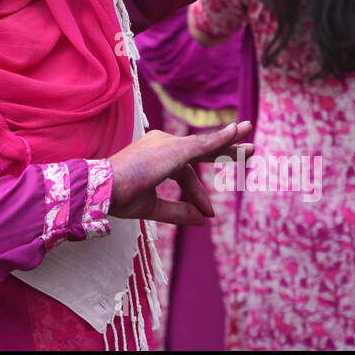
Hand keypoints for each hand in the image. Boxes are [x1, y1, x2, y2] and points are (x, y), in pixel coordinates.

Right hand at [108, 121, 252, 224]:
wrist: (102, 190)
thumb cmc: (119, 197)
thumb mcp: (152, 207)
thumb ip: (178, 212)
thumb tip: (203, 221)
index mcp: (154, 156)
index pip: (184, 171)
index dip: (197, 194)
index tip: (207, 215)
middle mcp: (161, 144)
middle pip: (199, 149)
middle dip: (224, 150)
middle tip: (249, 148)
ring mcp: (167, 145)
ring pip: (205, 144)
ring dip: (230, 143)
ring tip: (251, 142)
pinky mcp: (174, 150)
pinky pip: (203, 144)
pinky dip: (222, 140)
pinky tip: (238, 133)